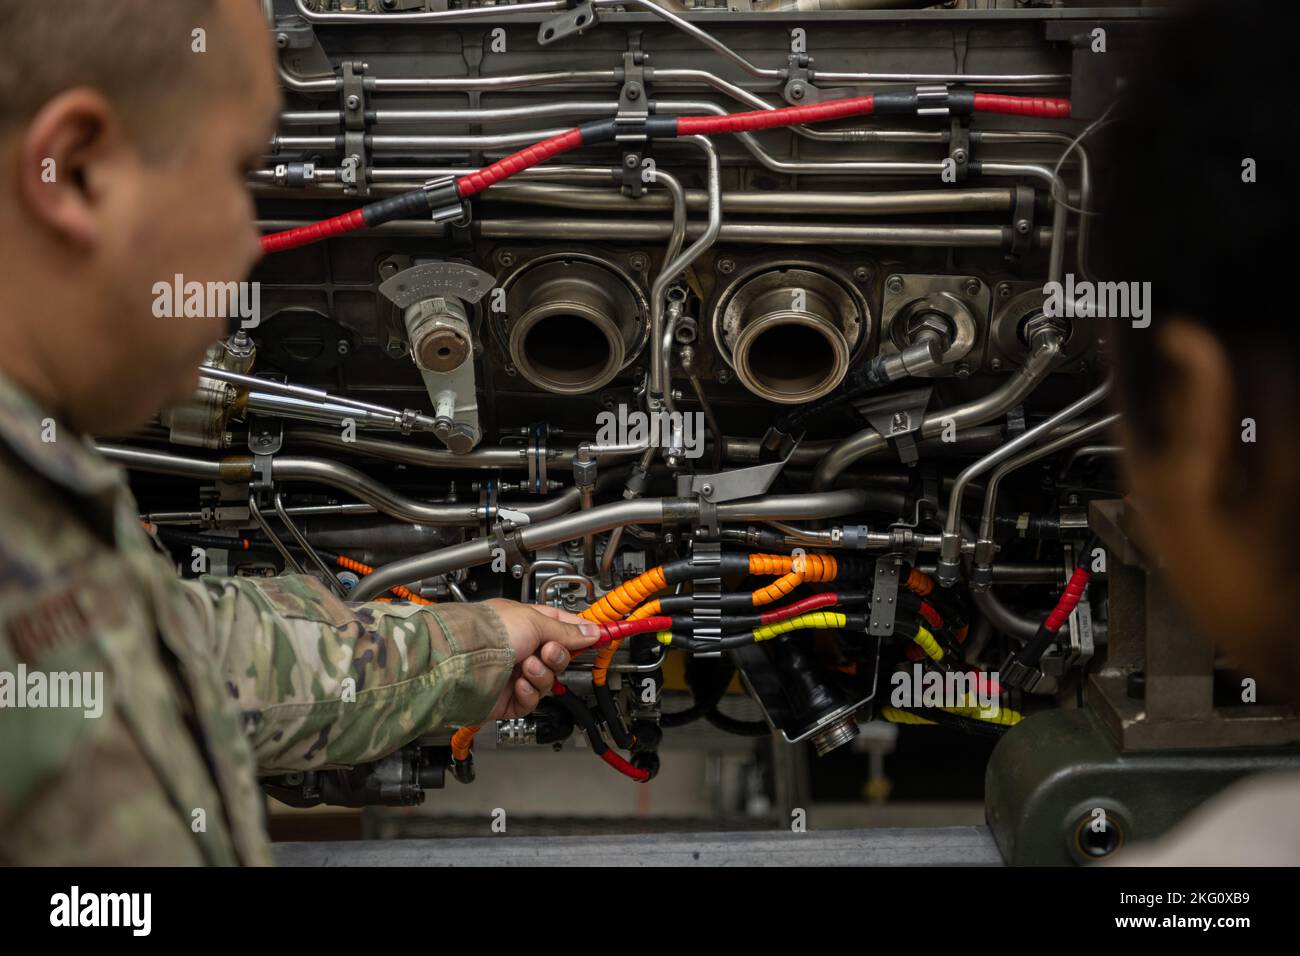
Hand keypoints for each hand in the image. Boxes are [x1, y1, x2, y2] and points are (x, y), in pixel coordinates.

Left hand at [482, 599, 599, 720]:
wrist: (462, 660)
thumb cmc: (489, 633)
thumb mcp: (535, 622)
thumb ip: (567, 631)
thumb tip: (592, 631)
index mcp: (525, 624)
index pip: (562, 627)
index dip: (580, 634)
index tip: (600, 637)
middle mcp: (520, 648)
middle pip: (557, 657)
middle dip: (557, 656)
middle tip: (548, 651)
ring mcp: (513, 673)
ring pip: (547, 681)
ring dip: (541, 674)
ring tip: (527, 667)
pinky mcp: (508, 698)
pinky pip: (532, 700)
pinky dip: (529, 693)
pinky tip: (519, 684)